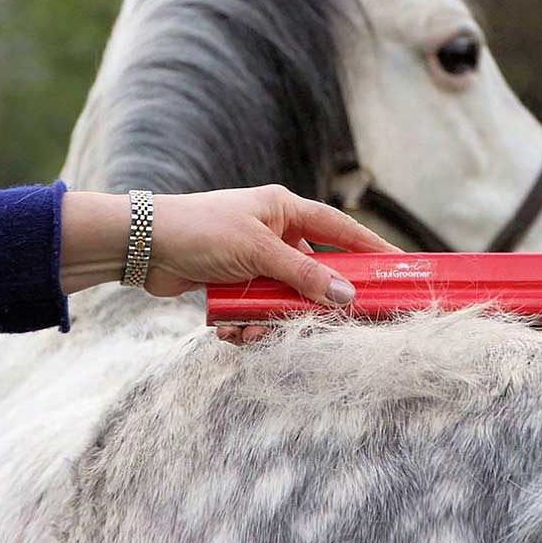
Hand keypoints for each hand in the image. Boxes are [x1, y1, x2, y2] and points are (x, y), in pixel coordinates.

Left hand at [60, 185, 399, 343]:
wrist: (141, 245)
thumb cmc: (200, 231)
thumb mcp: (257, 250)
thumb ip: (303, 275)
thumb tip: (347, 296)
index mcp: (285, 211)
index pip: (341, 230)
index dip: (372, 249)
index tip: (399, 267)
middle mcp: (274, 234)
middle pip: (314, 275)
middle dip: (310, 304)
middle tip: (328, 326)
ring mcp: (254, 261)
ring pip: (284, 300)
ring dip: (270, 321)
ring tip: (251, 331)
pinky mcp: (234, 285)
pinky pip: (256, 311)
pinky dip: (247, 325)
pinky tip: (230, 329)